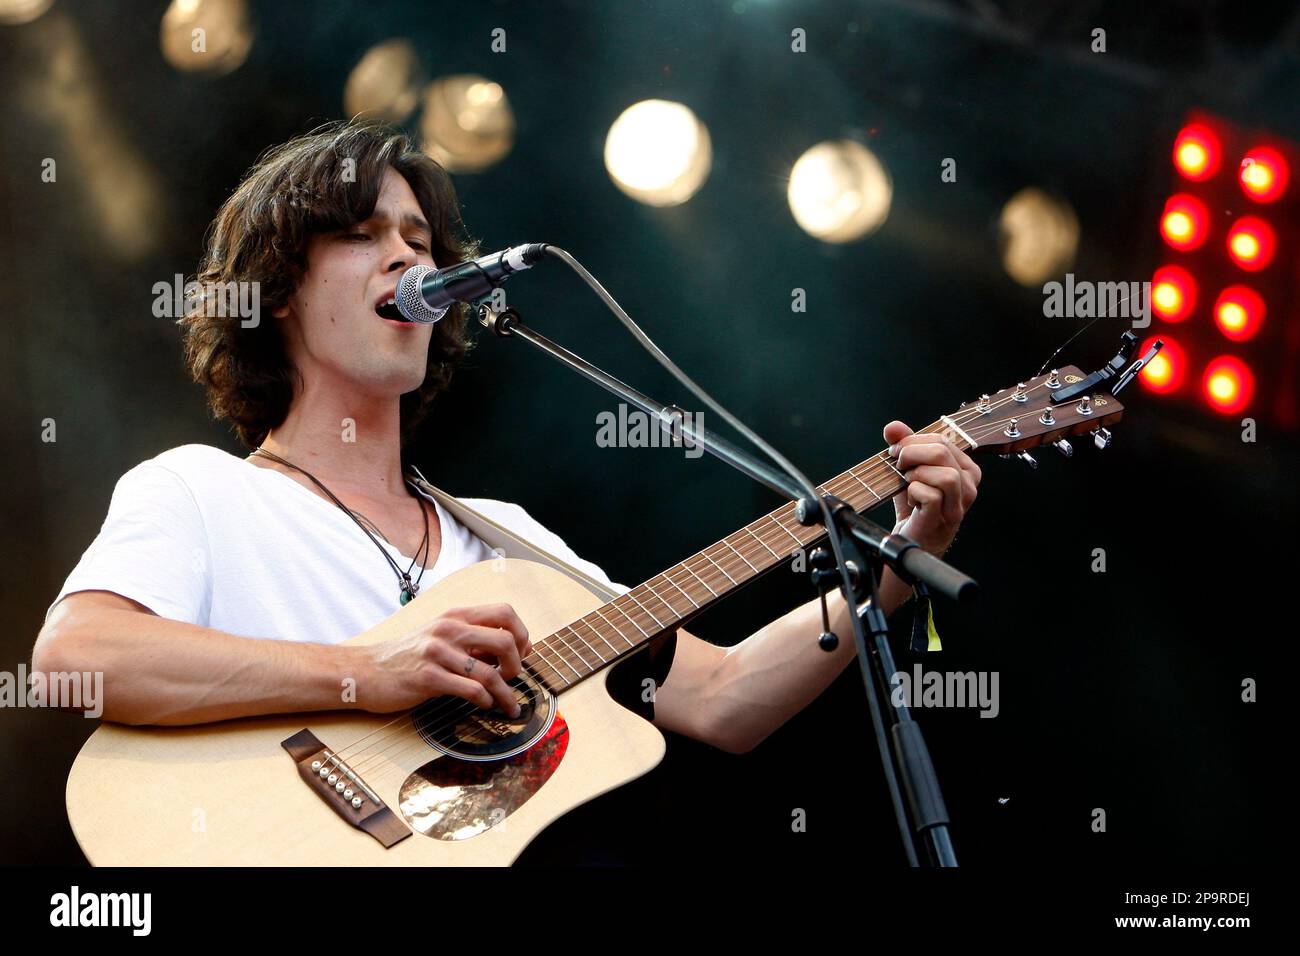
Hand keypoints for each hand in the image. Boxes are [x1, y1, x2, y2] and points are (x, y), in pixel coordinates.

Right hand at [356, 603, 531, 715]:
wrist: (366, 670)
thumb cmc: (408, 656)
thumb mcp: (442, 637)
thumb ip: (474, 641)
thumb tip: (513, 651)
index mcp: (456, 616)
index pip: (505, 612)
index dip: (522, 633)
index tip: (523, 653)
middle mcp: (449, 629)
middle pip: (506, 639)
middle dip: (518, 664)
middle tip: (513, 678)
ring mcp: (438, 652)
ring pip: (490, 672)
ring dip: (507, 694)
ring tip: (510, 705)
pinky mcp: (428, 678)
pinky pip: (470, 690)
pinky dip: (485, 701)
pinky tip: (485, 705)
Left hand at [882, 420, 980, 556]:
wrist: (913, 538)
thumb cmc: (915, 505)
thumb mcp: (909, 470)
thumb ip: (904, 446)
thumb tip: (892, 427)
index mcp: (966, 468)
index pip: (941, 440)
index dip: (913, 442)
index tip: (896, 453)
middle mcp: (969, 485)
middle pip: (941, 453)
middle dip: (911, 454)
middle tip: (898, 466)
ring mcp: (960, 504)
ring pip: (944, 475)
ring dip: (916, 475)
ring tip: (908, 484)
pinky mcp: (945, 518)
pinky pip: (931, 495)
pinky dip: (914, 493)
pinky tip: (912, 500)